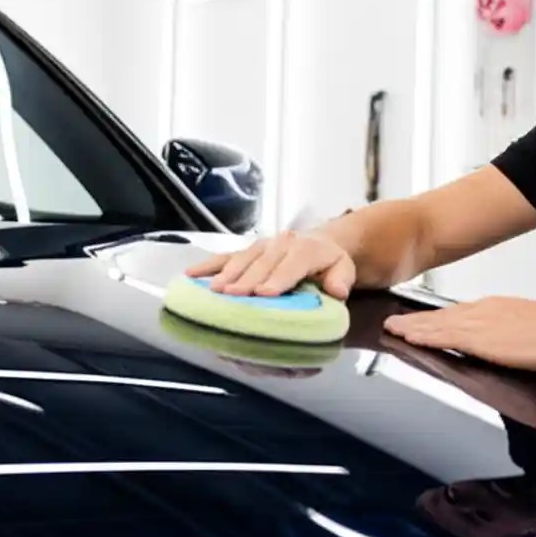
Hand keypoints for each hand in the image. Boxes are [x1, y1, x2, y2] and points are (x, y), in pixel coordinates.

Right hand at [184, 230, 355, 298]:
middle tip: (232, 295)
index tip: (263, 293)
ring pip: (242, 258)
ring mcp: (261, 245)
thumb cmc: (329, 262)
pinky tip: (191, 274)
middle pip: (263, 263)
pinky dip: (208, 264)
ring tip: (214, 289)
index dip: (278, 278)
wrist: (320, 241)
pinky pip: (226, 256)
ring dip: (227, 273)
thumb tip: (338, 291)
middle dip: (247, 279)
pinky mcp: (247, 249)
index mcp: (306, 249)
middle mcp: (281, 243)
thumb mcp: (343, 269)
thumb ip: (341, 279)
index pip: (291, 265)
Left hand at [383, 296, 535, 371]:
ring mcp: (478, 323)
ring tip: (393, 329)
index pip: (458, 312)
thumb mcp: (531, 328)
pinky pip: (442, 336)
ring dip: (413, 326)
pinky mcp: (478, 338)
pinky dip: (423, 335)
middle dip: (417, 320)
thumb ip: (513, 333)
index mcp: (496, 307)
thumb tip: (508, 341)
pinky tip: (409, 337)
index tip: (421, 320)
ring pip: (436, 324)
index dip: (436, 317)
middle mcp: (483, 310)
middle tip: (395, 322)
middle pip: (441, 316)